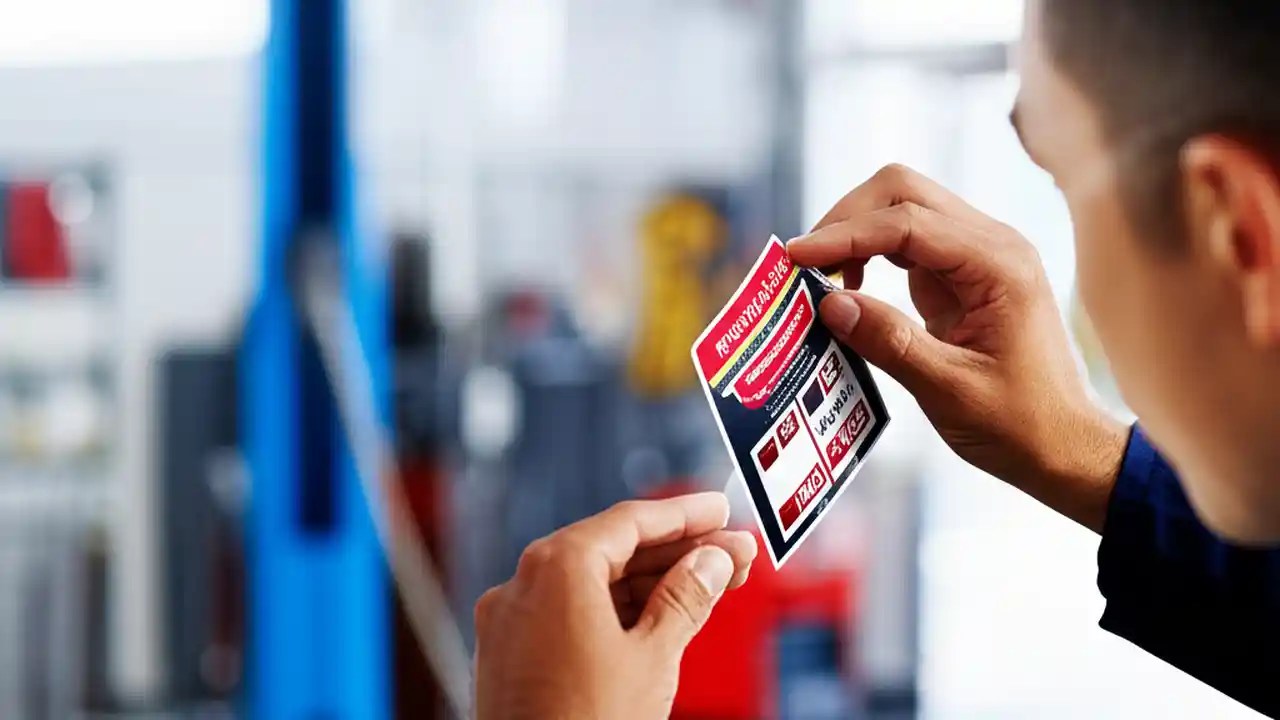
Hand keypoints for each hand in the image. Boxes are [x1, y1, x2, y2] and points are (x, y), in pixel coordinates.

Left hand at [473, 493, 756, 718]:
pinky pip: (569, 614)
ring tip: (711, 586)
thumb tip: (711, 560)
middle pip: (612, 549)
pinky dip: (615, 612)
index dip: (684, 515)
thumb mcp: (654, 657)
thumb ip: (686, 597)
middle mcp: (522, 584)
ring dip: (651, 583)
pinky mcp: (510, 654)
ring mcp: (511, 620)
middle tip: (731, 553)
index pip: (630, 521)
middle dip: (677, 552)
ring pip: (592, 584)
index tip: (720, 511)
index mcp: (555, 568)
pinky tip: (662, 618)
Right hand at [789, 164, 1126, 530]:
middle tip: (806, 264)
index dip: (845, 236)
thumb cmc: (1022, 425)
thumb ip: (889, 342)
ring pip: (904, 210)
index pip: (907, 223)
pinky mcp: (964, 278)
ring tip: (821, 278)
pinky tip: (850, 290)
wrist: (1066, 447)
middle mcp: (993, 246)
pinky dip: (871, 255)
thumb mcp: (950, 390)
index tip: (797, 258)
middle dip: (848, 218)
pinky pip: (909, 245)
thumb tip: (830, 303)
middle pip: (905, 193)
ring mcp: (979, 258)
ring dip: (857, 234)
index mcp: (999, 265)